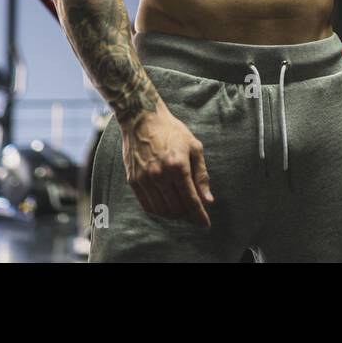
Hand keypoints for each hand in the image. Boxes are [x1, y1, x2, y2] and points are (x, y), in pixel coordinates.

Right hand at [120, 105, 213, 226]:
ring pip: (162, 210)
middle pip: (177, 209)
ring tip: (182, 210)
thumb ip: (201, 175)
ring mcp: (145, 179)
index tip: (205, 224)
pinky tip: (166, 206)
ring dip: (174, 215)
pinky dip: (159, 211)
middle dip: (188, 215)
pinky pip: (147, 206)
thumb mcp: (194, 147)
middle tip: (194, 214)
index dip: (200, 216)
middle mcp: (160, 175)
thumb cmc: (172, 130)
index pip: (191, 200)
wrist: (141, 118)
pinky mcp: (133, 181)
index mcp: (178, 166)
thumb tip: (208, 201)